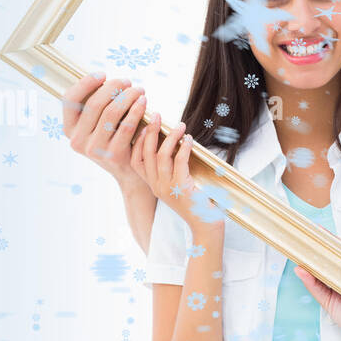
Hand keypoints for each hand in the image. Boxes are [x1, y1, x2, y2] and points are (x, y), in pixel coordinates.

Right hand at [62, 73, 148, 184]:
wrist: (129, 172)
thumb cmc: (115, 139)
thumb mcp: (99, 124)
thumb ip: (97, 105)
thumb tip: (105, 79)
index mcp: (69, 129)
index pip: (69, 99)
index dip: (85, 83)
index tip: (103, 74)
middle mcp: (77, 140)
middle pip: (94, 104)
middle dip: (113, 87)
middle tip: (128, 82)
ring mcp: (94, 149)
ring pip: (111, 113)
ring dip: (128, 97)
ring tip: (139, 91)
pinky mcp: (112, 155)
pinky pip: (126, 126)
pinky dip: (136, 111)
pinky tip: (144, 103)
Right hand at [132, 112, 222, 232]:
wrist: (205, 225)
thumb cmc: (195, 203)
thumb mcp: (177, 185)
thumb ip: (171, 169)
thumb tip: (173, 142)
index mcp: (152, 185)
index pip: (135, 161)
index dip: (138, 142)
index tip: (145, 125)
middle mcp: (156, 186)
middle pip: (146, 154)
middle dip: (151, 131)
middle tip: (157, 116)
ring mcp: (167, 188)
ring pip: (162, 155)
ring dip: (172, 137)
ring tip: (180, 126)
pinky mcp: (181, 187)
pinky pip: (179, 161)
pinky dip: (184, 147)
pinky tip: (189, 140)